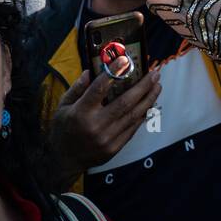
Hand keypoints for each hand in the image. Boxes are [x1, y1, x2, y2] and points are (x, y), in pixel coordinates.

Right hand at [46, 62, 161, 186]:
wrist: (64, 161)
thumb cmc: (63, 129)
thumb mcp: (63, 106)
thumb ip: (77, 88)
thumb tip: (92, 70)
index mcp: (81, 112)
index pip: (99, 88)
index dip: (114, 73)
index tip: (126, 60)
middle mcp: (96, 125)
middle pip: (125, 102)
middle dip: (143, 86)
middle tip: (155, 73)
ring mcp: (107, 138)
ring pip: (133, 115)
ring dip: (148, 99)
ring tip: (157, 86)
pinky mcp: (114, 148)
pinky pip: (133, 128)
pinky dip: (143, 115)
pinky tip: (149, 104)